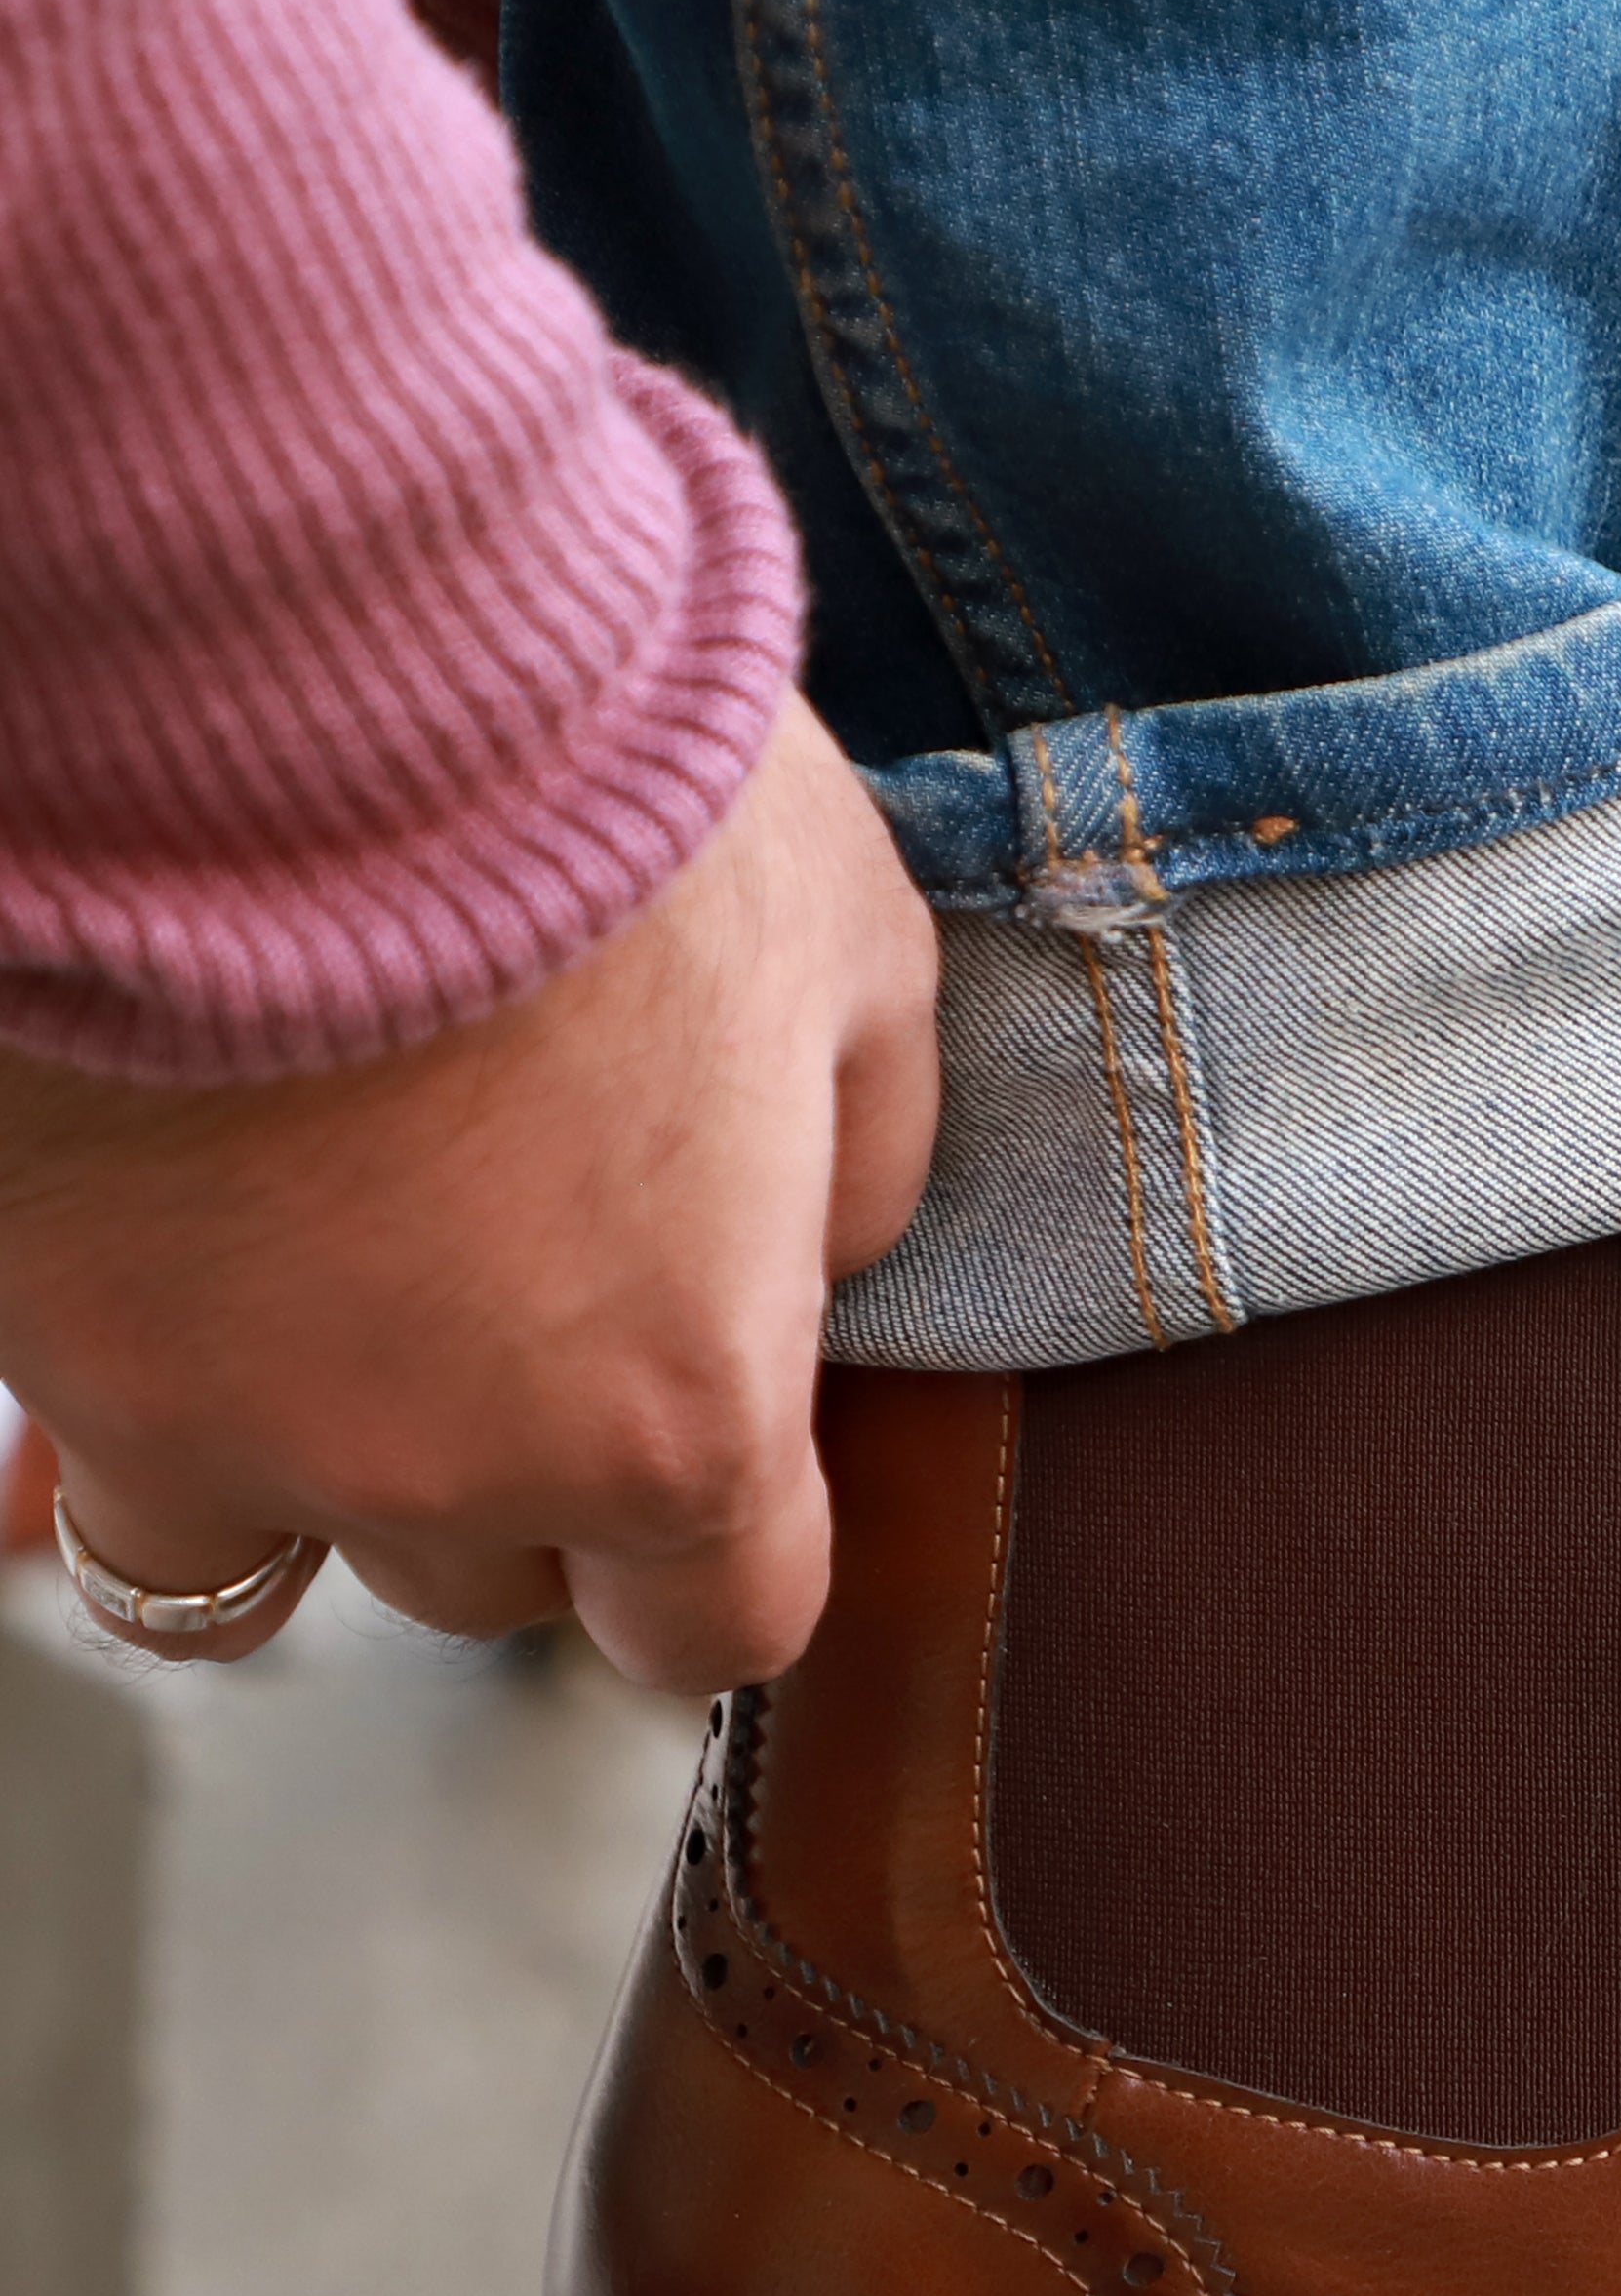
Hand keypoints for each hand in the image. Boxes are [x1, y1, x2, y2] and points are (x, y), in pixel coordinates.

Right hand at [0, 700, 937, 1692]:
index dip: (703, 1552)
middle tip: (498, 1275)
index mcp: (673, 1418)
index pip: (711, 1632)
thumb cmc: (605, 793)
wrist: (303, 663)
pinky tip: (158, 1260)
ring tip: (316, 1278)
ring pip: (251, 1547)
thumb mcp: (855, 961)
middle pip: (481, 1574)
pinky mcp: (32, 1333)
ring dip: (295, 1448)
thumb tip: (822, 1255)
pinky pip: (67, 1448)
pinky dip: (120, 1383)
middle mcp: (436, 1470)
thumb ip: (862, 1162)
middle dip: (507, 1462)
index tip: (686, 1455)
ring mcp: (206, 1418)